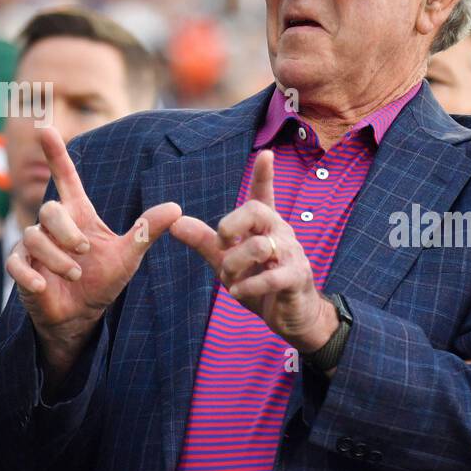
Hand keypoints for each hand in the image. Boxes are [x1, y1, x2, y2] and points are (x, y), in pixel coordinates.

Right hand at [5, 127, 181, 381]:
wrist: (80, 315)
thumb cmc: (102, 280)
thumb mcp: (129, 255)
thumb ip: (146, 230)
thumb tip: (176, 207)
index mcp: (79, 214)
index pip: (66, 178)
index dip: (57, 154)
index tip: (45, 128)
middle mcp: (54, 225)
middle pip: (49, 209)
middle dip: (67, 232)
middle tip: (84, 252)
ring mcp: (34, 245)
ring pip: (34, 237)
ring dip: (57, 258)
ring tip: (74, 274)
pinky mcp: (21, 267)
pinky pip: (16, 262)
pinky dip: (30, 275)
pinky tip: (43, 285)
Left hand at [170, 150, 336, 353]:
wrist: (293, 316)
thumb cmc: (262, 283)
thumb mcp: (228, 262)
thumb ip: (204, 242)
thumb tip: (174, 223)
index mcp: (266, 226)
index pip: (264, 195)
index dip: (264, 175)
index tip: (266, 154)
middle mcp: (281, 234)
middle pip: (257, 211)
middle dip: (230, 224)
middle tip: (220, 243)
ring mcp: (291, 255)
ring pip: (259, 246)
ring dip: (234, 264)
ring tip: (229, 280)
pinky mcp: (296, 278)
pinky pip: (271, 277)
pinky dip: (248, 285)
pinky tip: (238, 291)